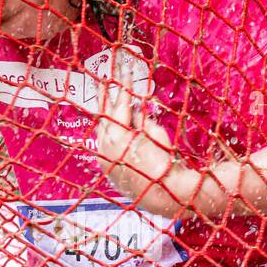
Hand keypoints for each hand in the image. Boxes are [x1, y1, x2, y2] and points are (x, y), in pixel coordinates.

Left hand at [94, 49, 176, 195]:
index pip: (120, 105)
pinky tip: (109, 123)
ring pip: (101, 128)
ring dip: (105, 112)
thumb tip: (133, 109)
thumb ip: (141, 118)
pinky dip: (107, 129)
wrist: (164, 194)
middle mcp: (105, 146)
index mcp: (118, 136)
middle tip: (106, 78)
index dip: (125, 87)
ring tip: (106, 97)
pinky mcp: (105, 166)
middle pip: (104, 114)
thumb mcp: (156, 133)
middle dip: (107, 96)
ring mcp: (103, 157)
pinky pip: (104, 141)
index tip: (127, 73)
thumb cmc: (164, 162)